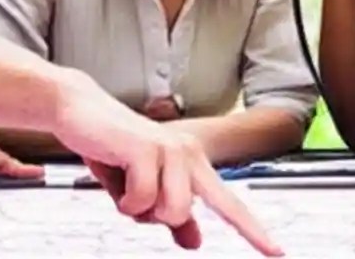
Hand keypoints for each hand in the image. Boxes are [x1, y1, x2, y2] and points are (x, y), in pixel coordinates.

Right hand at [51, 71, 282, 255]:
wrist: (79, 111)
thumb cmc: (111, 147)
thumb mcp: (142, 186)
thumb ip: (171, 214)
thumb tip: (194, 242)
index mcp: (192, 162)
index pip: (228, 204)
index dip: (252, 231)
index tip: (276, 252)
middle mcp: (187, 154)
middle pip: (183, 215)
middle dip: (150, 215)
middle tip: (130, 191)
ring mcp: (170, 150)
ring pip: (166, 211)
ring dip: (134, 207)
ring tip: (122, 180)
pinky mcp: (148, 150)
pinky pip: (141, 200)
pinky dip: (121, 198)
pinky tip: (114, 172)